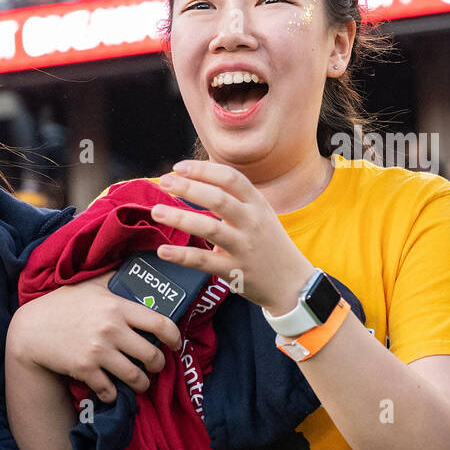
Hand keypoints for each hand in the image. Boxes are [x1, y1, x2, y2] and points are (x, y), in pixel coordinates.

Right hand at [7, 270, 181, 403]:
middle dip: (159, 365)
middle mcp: (111, 329)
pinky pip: (111, 390)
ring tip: (140, 383)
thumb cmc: (62, 305)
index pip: (160, 323)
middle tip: (155, 365)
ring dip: (142, 384)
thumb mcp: (89, 285)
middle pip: (152, 355)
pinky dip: (115, 395)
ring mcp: (98, 351)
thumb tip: (135, 265)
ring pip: (135, 377)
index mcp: (117, 307)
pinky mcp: (85, 369)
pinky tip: (113, 391)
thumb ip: (113, 277)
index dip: (174, 337)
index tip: (175, 344)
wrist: (31, 330)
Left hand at [151, 159, 315, 314]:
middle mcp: (252, 222)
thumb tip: (197, 179)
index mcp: (257, 203)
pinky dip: (181, 255)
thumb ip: (234, 198)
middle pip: (218, 198)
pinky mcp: (234, 270)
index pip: (230, 178)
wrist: (292, 282)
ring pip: (209, 228)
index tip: (179, 167)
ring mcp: (243, 246)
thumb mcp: (260, 213)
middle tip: (164, 182)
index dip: (203, 169)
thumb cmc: (268, 243)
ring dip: (180, 218)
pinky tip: (163, 251)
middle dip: (188, 187)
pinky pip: (203, 261)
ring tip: (157, 211)